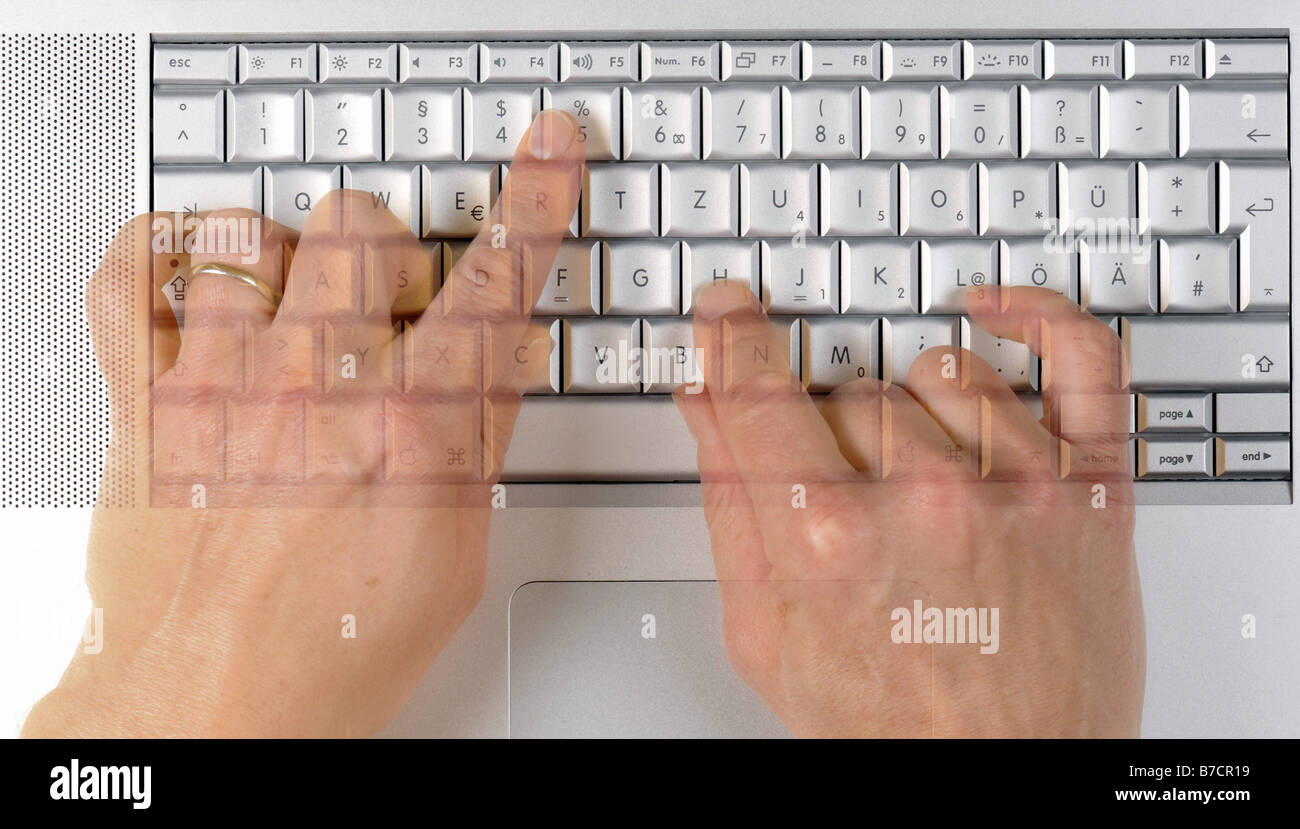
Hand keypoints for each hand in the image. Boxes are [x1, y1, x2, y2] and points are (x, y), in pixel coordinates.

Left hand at [22, 110, 583, 736]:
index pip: (495, 285)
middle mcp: (314, 388)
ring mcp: (219, 384)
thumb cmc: (330, 654)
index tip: (548, 152)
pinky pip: (132, 273)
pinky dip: (162, 252)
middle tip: (385, 299)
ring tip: (291, 311)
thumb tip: (492, 369)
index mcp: (410, 431)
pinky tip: (197, 277)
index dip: (534, 204)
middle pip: (362, 227)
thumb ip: (475, 446)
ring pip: (255, 233)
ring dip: (287, 258)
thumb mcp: (454, 557)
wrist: (210, 708)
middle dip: (386, 250)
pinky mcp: (144, 401)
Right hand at [676, 282, 1143, 736]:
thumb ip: (729, 507)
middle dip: (836, 436)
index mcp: (826, 533)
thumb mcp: (765, 634)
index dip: (733, 338)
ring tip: (919, 480)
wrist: (1002, 778)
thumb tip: (706, 407)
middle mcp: (921, 496)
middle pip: (850, 392)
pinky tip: (998, 312)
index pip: (758, 386)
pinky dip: (1041, 316)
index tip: (731, 311)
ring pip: (941, 370)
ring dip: (916, 409)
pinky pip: (1081, 358)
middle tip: (850, 500)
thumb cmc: (888, 728)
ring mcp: (1016, 485)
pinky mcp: (1091, 492)